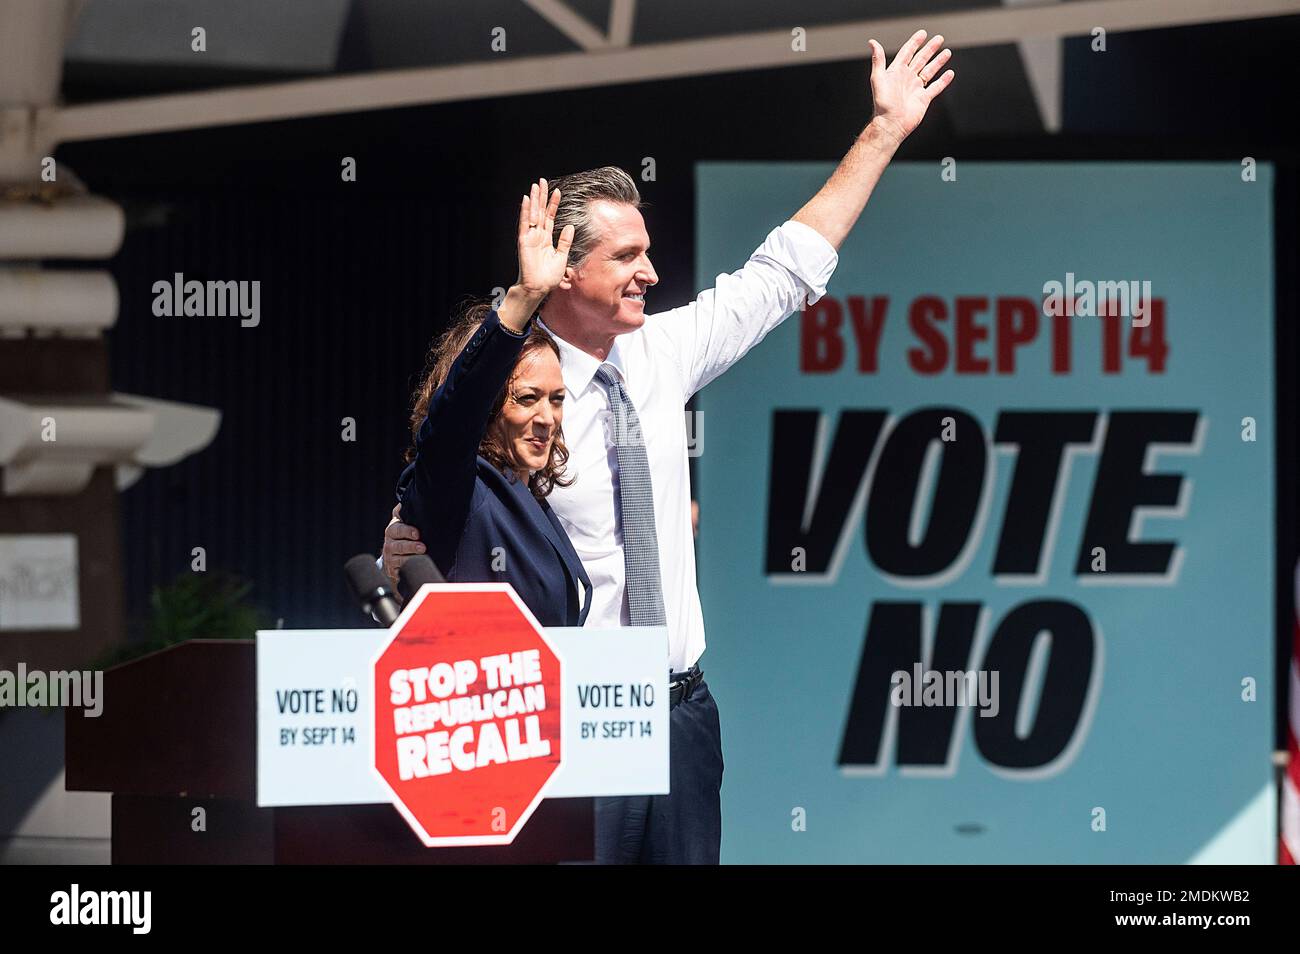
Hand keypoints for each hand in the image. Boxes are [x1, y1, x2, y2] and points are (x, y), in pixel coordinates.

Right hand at [381, 504, 423, 587]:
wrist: (393, 554)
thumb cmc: (403, 534)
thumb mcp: (402, 520)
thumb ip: (405, 510)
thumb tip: (409, 498)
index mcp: (392, 531)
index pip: (397, 530)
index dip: (407, 531)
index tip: (418, 533)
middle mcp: (389, 545)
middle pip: (398, 546)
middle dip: (411, 547)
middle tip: (423, 547)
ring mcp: (390, 559)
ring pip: (399, 561)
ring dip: (411, 560)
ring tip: (423, 558)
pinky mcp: (393, 571)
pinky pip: (400, 573)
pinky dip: (408, 571)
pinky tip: (416, 569)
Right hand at [516, 178, 574, 300]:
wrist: (539, 288)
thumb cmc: (549, 277)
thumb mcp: (562, 257)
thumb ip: (565, 242)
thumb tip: (570, 226)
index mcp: (546, 239)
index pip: (550, 217)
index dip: (553, 204)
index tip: (557, 191)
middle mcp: (537, 235)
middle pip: (540, 211)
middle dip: (542, 196)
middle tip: (543, 181)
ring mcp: (530, 237)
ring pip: (532, 214)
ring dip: (534, 199)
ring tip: (536, 185)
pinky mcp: (524, 241)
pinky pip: (524, 223)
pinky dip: (525, 211)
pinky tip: (526, 199)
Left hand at [867, 31, 953, 145]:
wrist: (891, 124)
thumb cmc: (883, 103)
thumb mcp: (878, 78)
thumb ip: (878, 60)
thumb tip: (873, 42)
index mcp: (896, 72)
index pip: (907, 52)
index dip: (914, 43)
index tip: (922, 34)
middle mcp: (907, 78)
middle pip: (921, 59)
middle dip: (930, 49)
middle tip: (939, 39)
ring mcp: (916, 88)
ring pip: (930, 71)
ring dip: (938, 61)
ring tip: (947, 52)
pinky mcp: (924, 99)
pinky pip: (936, 87)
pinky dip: (943, 80)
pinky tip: (949, 73)